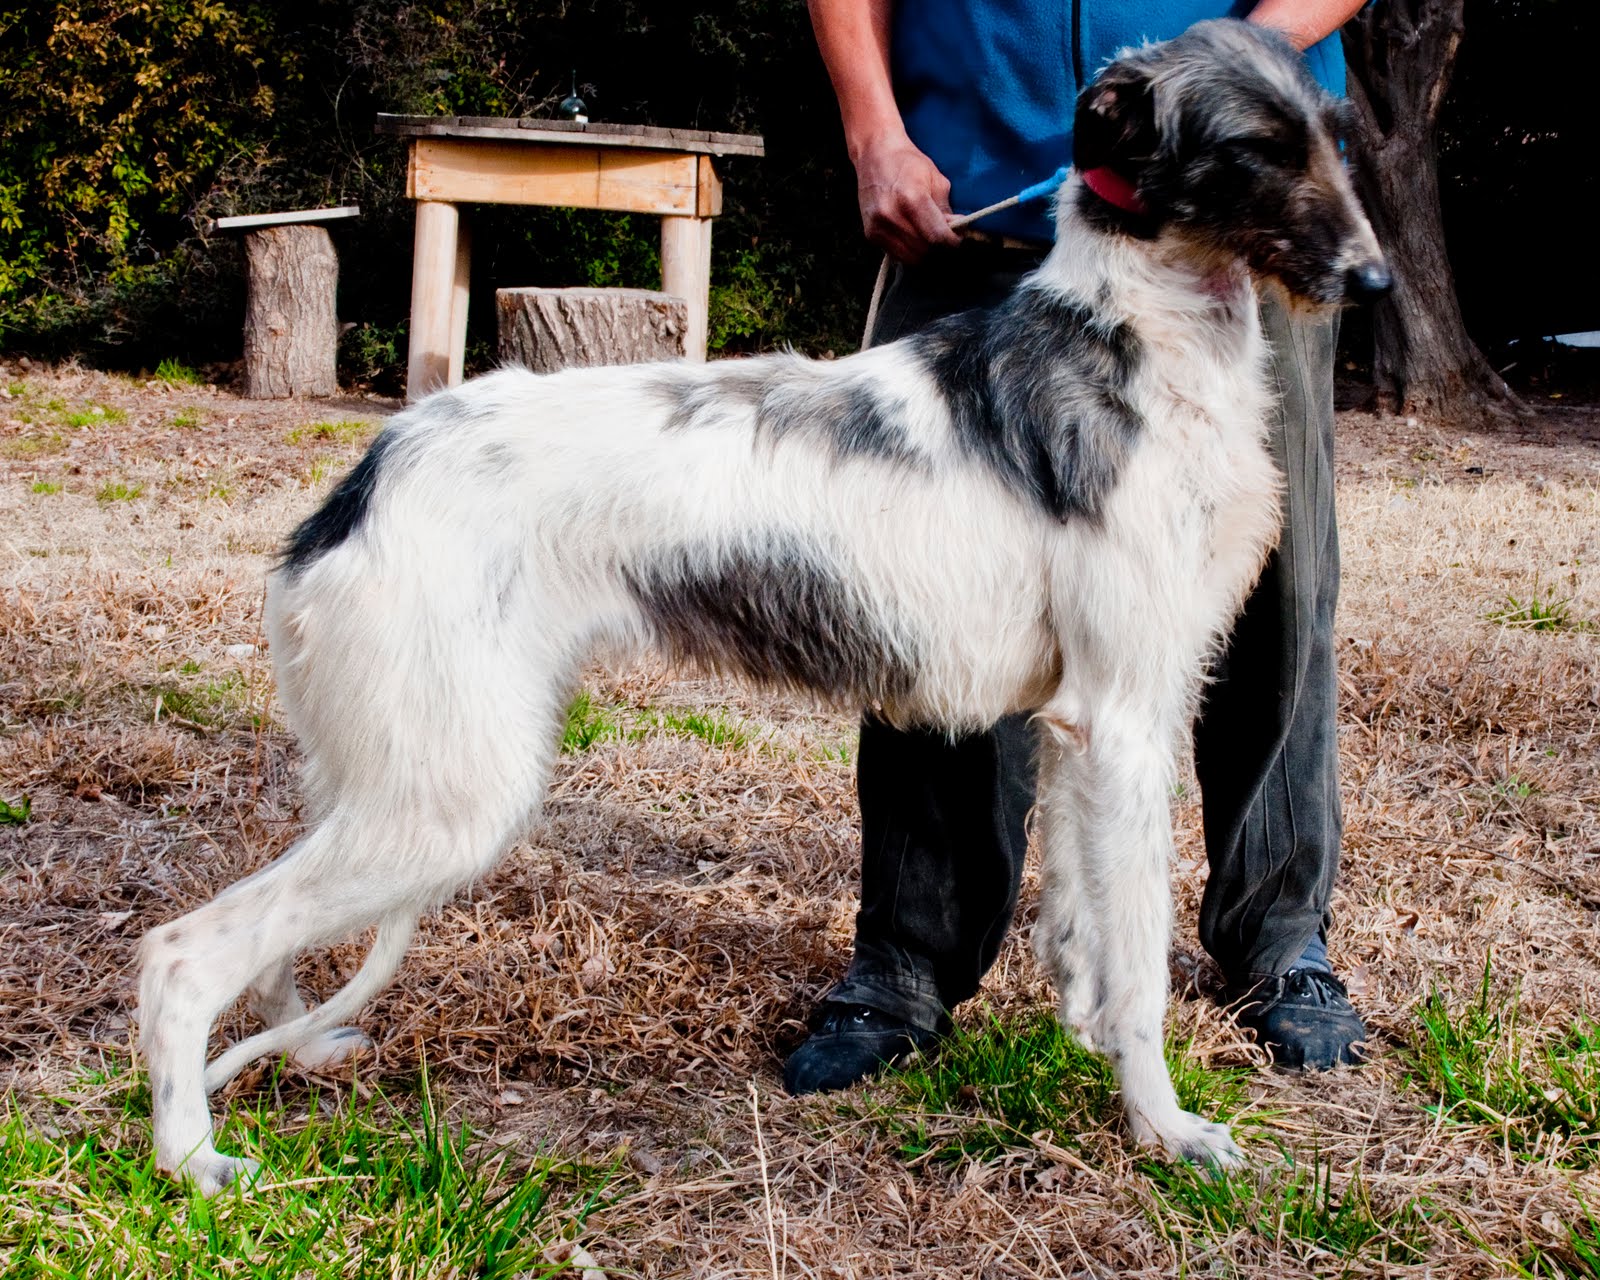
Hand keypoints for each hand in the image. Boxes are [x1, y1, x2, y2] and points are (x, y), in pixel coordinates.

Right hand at [852, 132, 961, 262]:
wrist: (874, 154)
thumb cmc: (908, 163)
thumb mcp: (935, 180)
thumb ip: (946, 209)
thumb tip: (960, 230)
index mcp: (911, 199)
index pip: (938, 237)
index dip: (952, 243)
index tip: (959, 241)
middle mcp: (892, 215)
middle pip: (925, 251)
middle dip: (939, 249)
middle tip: (946, 238)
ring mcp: (878, 227)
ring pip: (911, 258)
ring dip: (925, 253)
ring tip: (930, 239)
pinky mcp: (871, 234)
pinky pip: (897, 255)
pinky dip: (910, 251)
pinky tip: (914, 238)